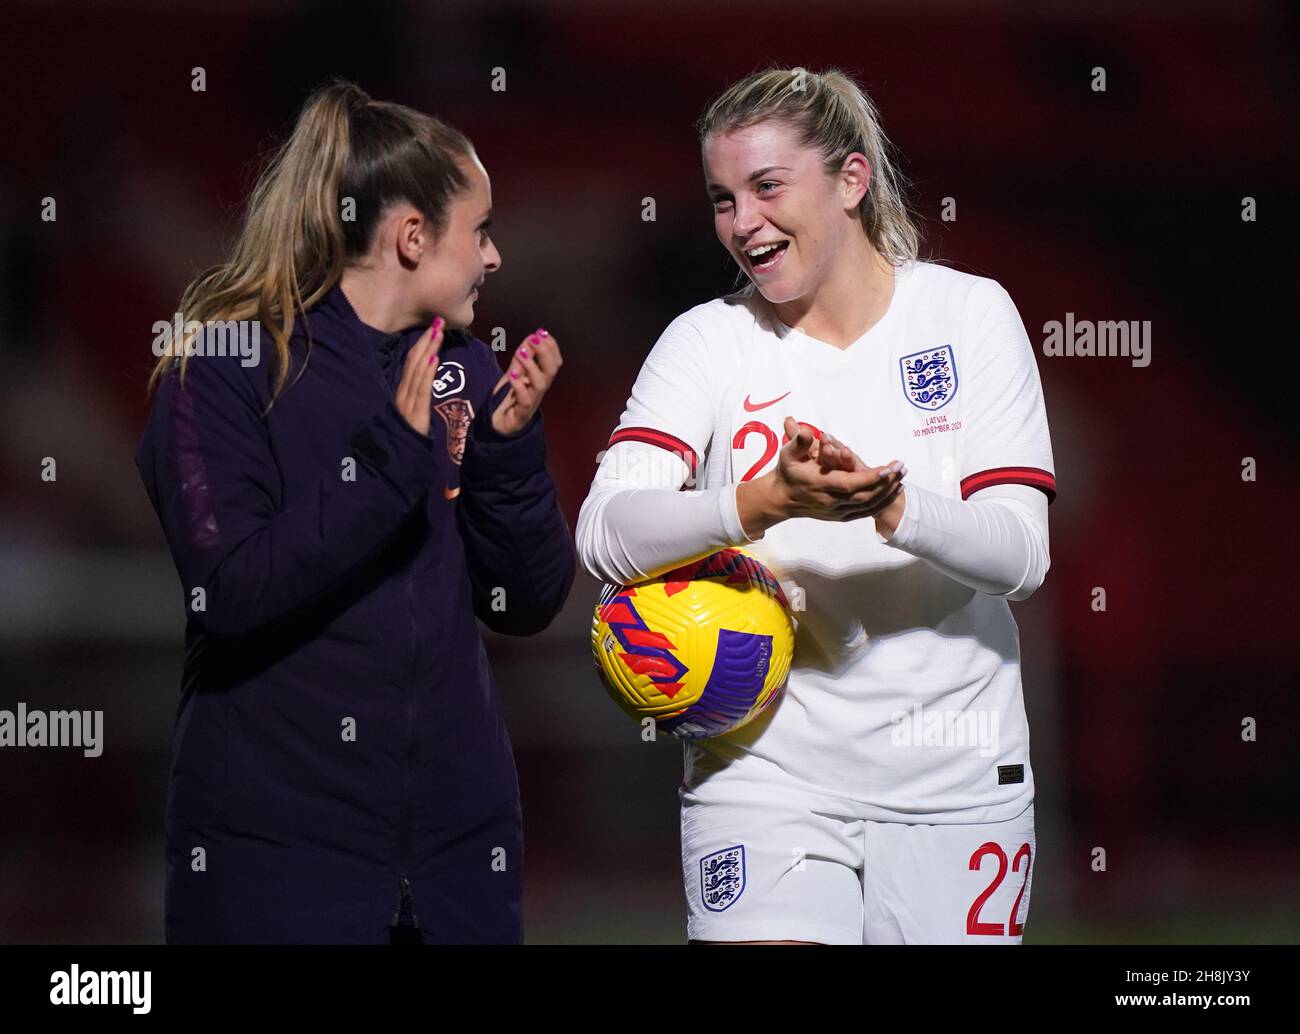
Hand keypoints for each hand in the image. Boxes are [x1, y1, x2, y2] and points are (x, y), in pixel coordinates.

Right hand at [394, 316, 445, 435]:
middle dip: (427, 340)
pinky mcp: (414, 417)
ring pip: (417, 372)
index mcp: (403, 394)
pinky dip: (427, 374)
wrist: (401, 463)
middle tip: (438, 321)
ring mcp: (407, 406)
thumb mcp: (414, 415)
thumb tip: (429, 374)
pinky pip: (421, 392)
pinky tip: (433, 359)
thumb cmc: (409, 440)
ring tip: (438, 332)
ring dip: (429, 350)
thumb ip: (418, 397)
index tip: (434, 328)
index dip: (422, 344)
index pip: (412, 364)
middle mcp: (402, 396)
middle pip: (414, 363)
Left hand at [491, 328, 561, 435]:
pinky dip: (520, 386)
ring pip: (540, 383)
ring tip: (521, 352)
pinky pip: (524, 399)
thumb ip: (524, 355)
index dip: (551, 346)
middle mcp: (540, 388)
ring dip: (532, 366)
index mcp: (542, 378)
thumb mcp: (517, 371)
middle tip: (535, 339)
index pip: (554, 361)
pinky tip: (512, 374)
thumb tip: (532, 336)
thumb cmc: (512, 396)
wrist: (501, 422)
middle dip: (545, 353)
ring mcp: (532, 400)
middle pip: (551, 370)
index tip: (542, 332)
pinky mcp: (522, 412)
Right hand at [736, 416, 905, 536]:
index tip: (889, 468)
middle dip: (886, 483)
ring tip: (902, 477)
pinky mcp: (841, 516)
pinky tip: (892, 491)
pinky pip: (865, 512)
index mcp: (821, 486)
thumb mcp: (787, 454)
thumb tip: (805, 429)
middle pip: (865, 496)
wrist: (781, 499)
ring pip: (868, 505)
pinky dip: (881, 502)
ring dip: (887, 492)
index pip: (851, 484)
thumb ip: (798, 441)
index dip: (871, 477)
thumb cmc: (787, 472)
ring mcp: (837, 512)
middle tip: (902, 468)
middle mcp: (831, 502)